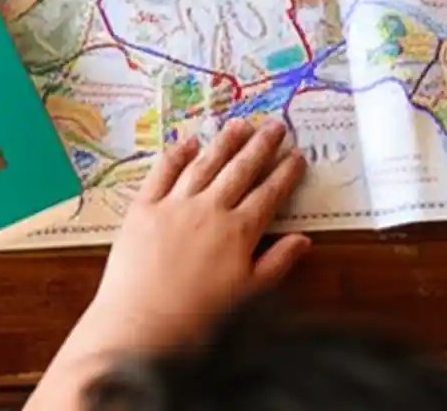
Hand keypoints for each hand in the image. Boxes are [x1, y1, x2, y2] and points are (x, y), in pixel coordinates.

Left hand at [90, 118, 309, 350]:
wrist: (143, 322)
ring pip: (205, 164)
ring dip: (224, 142)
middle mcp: (209, 210)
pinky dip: (177, 155)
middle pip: (240, 170)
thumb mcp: (248, 294)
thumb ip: (277, 262)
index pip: (269, 194)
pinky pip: (163, 172)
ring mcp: (174, 205)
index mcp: (238, 232)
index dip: (285, 174)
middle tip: (274, 126)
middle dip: (260, 146)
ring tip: (239, 124)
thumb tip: (303, 240)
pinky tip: (188, 142)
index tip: (297, 156)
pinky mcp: (143, 207)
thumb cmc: (198, 316)